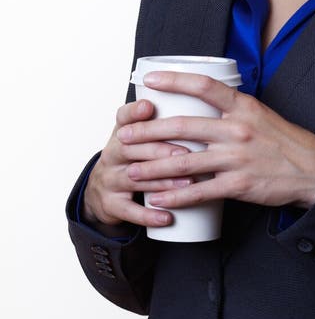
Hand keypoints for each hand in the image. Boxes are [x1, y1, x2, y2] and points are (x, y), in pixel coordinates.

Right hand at [82, 97, 195, 228]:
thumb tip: (207, 101)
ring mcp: (110, 179)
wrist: (103, 190)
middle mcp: (112, 153)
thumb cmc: (134, 156)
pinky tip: (167, 217)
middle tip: (186, 153)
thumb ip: (165, 119)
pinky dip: (149, 214)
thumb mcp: (141, 135)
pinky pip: (130, 211)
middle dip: (159, 150)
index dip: (135, 111)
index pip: (123, 116)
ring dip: (161, 181)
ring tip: (188, 182)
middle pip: (131, 148)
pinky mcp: (112, 204)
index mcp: (121, 132)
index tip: (149, 106)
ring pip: (134, 178)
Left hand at [117, 71, 314, 211]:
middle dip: (147, 132)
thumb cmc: (285, 142)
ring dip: (152, 167)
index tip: (149, 80)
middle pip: (183, 127)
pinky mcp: (239, 185)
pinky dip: (175, 196)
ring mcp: (237, 158)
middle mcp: (238, 129)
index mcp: (243, 106)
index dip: (174, 80)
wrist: (314, 170)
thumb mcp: (261, 114)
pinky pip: (200, 191)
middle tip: (125, 137)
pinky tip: (158, 198)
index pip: (203, 86)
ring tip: (130, 171)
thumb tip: (202, 105)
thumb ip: (232, 110)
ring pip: (184, 161)